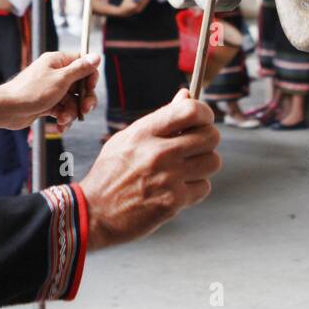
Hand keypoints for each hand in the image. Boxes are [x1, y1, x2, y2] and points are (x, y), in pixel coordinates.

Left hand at [0, 51, 100, 131]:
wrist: (7, 110)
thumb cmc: (32, 91)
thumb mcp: (61, 79)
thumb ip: (80, 69)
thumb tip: (97, 56)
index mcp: (58, 61)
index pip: (83, 63)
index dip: (90, 76)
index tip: (89, 88)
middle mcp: (55, 73)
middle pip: (80, 85)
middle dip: (84, 100)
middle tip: (85, 110)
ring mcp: (51, 89)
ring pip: (72, 100)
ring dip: (72, 112)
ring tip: (64, 120)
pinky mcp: (47, 103)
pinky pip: (62, 109)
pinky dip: (64, 118)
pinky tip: (61, 127)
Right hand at [77, 89, 219, 250]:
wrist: (95, 213)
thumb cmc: (110, 173)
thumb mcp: (127, 138)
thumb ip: (160, 118)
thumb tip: (186, 95)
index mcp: (145, 132)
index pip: (191, 111)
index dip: (205, 113)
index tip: (203, 119)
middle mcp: (159, 152)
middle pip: (211, 136)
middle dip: (208, 139)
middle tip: (197, 145)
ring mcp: (168, 178)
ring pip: (213, 162)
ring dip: (204, 164)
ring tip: (187, 168)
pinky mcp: (173, 202)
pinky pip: (204, 187)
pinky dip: (195, 188)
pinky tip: (178, 188)